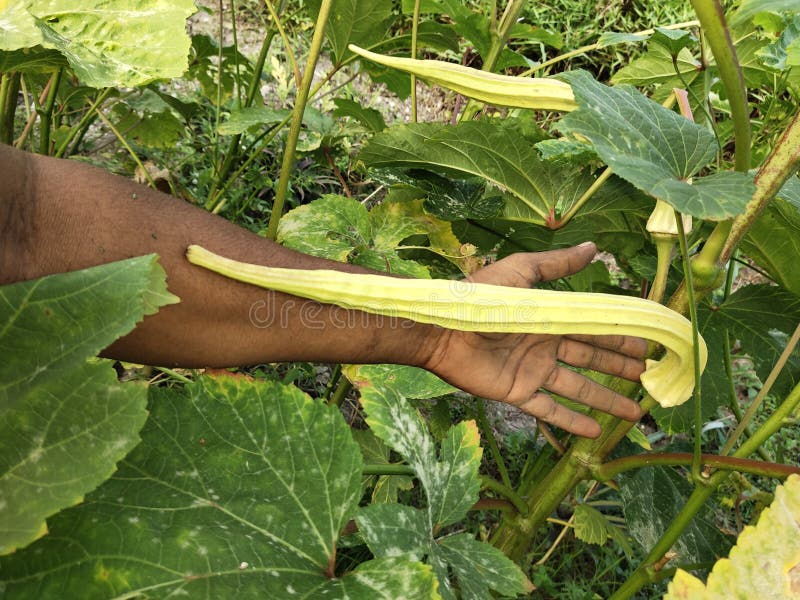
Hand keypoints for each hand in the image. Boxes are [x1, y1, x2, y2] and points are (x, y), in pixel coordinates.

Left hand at [421, 242, 645, 437]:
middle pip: (591, 358)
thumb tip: (593, 247)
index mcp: (549, 317)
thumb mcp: (522, 272)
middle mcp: (545, 345)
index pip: (593, 328)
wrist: (443, 327)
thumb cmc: (482, 296)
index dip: (620, 337)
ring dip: (606, 399)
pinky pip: (548, 410)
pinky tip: (595, 430)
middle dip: (620, 367)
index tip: (648, 344)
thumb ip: (557, 264)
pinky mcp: (517, 392)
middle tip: (649, 376)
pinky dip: (571, 421)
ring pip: (578, 388)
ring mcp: (532, 371)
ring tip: (635, 411)